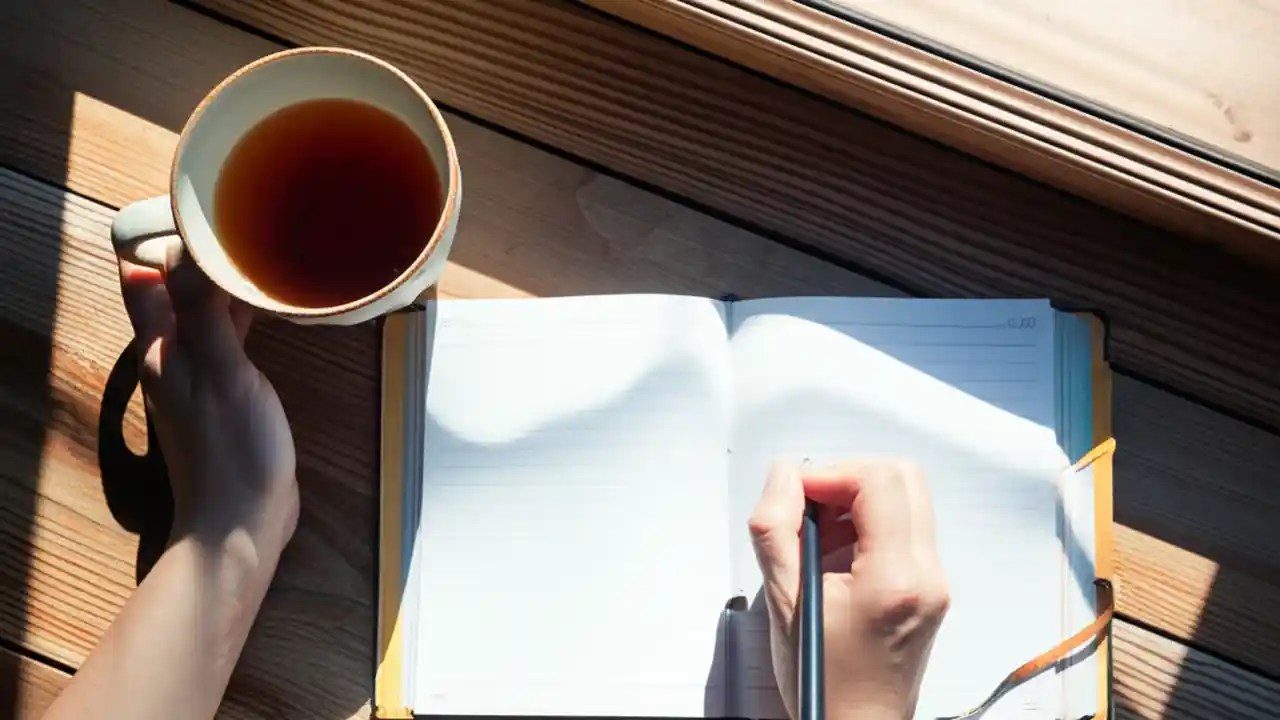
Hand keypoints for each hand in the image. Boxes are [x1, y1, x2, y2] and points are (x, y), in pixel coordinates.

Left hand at [118, 239, 297, 553]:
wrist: (241, 524)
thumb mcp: (222, 371)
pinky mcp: (227, 397)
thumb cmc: (234, 449)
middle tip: (244, 224)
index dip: (169, 242)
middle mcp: (172, 360)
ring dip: (225, 288)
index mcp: (161, 350)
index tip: (208, 213)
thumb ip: (201, 312)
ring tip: (261, 256)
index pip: (146, 278)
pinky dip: (244, 319)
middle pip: (176, 293)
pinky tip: (271, 310)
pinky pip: (229, 341)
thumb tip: (181, 252)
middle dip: (201, 258)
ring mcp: (199, 379)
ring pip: (204, 316)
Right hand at [749, 460, 948, 719]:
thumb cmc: (822, 681)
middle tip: (810, 505)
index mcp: (894, 579)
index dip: (831, 473)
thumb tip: (785, 475)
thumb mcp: (783, 601)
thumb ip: (776, 528)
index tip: (797, 494)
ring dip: (858, 500)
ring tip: (820, 537)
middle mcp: (928, 576)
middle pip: (904, 478)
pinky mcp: (930, 587)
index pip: (879, 482)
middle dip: (849, 478)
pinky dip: (869, 523)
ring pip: (907, 499)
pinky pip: (906, 527)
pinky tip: (837, 557)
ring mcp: (935, 581)